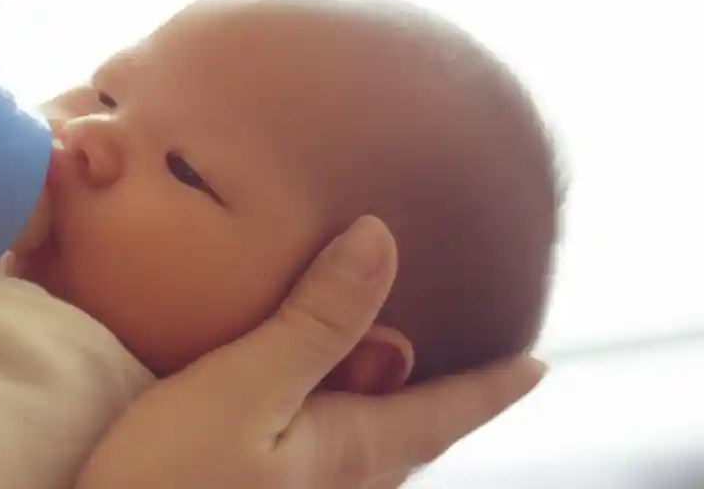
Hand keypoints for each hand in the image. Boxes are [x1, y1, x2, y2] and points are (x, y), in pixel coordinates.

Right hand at [76, 216, 545, 488]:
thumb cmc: (166, 478)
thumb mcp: (246, 387)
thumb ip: (314, 319)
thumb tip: (383, 239)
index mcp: (347, 450)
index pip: (443, 413)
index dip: (493, 385)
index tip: (539, 364)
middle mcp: (330, 481)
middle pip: (405, 439)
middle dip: (438, 405)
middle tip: (461, 373)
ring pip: (360, 453)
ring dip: (385, 418)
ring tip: (384, 387)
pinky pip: (316, 460)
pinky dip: (334, 427)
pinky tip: (302, 418)